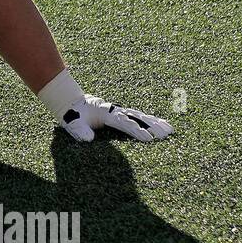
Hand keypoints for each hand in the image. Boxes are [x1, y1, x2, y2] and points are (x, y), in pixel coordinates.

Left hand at [37, 68, 174, 142]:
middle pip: (137, 118)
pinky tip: (162, 125)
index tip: (148, 139)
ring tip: (170, 130)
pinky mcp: (121, 114)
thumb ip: (80, 131)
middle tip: (166, 135)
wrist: (71, 102)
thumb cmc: (73, 115)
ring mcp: (119, 111)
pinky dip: (150, 121)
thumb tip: (88, 140)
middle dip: (152, 126)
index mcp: (105, 113)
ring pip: (140, 116)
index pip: (123, 123)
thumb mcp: (73, 123)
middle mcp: (115, 110)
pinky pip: (138, 117)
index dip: (136, 130)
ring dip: (155, 123)